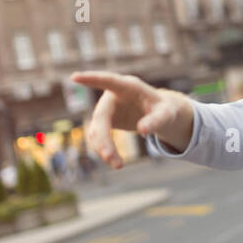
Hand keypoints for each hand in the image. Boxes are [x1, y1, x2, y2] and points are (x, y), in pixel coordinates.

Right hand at [70, 71, 193, 168]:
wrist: (160, 114)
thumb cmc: (164, 109)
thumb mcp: (167, 114)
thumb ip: (157, 120)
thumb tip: (143, 131)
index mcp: (129, 87)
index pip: (108, 80)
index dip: (91, 78)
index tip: (75, 76)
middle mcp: (113, 96)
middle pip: (101, 116)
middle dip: (103, 137)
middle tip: (109, 157)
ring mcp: (107, 109)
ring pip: (96, 129)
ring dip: (102, 147)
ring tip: (118, 165)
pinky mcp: (105, 121)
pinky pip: (98, 136)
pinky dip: (103, 148)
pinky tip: (114, 159)